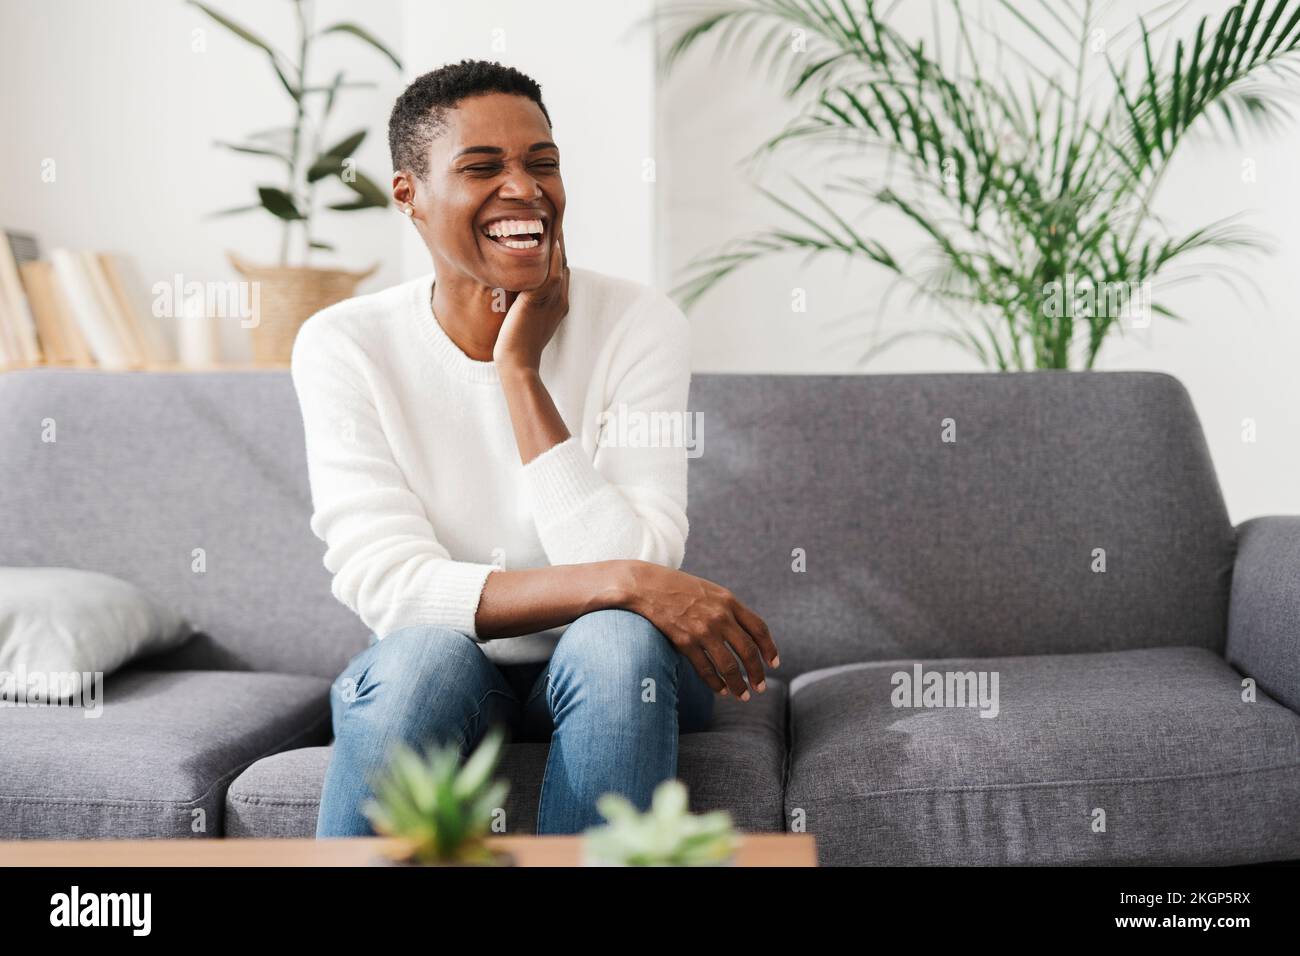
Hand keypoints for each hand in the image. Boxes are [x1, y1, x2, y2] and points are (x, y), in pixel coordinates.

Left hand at [492, 221, 568, 370]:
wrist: (517, 364)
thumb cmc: (516, 345)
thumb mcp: (524, 317)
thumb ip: (524, 298)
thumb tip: (514, 283)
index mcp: (559, 300)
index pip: (561, 265)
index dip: (556, 245)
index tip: (546, 227)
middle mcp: (560, 296)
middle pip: (563, 257)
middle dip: (556, 235)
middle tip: (546, 211)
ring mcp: (552, 297)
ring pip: (558, 258)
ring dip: (554, 235)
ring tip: (544, 213)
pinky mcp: (538, 299)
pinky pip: (548, 268)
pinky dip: (546, 251)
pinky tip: (539, 234)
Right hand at [619, 561, 778, 700]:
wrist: (647, 586)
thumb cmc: (679, 588)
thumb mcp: (710, 591)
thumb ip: (728, 609)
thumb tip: (745, 634)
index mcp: (729, 601)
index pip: (759, 629)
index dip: (769, 648)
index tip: (773, 663)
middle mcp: (720, 616)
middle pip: (748, 651)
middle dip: (757, 673)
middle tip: (760, 687)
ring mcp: (703, 630)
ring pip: (729, 666)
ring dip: (738, 684)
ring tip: (743, 695)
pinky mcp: (685, 642)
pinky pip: (706, 669)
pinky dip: (716, 684)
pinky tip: (721, 690)